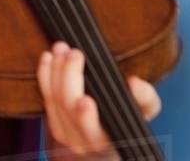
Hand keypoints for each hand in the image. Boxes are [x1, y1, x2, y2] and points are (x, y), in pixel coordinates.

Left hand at [38, 42, 160, 158]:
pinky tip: (48, 57)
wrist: (107, 141)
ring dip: (55, 71)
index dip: (86, 118)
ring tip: (61, 48)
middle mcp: (82, 141)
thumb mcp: (143, 112)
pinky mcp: (53, 122)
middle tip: (75, 53)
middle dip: (69, 78)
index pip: (93, 132)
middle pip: (69, 109)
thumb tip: (134, 82)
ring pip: (54, 100)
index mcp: (106, 141)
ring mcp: (64, 133)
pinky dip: (44, 75)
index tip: (85, 99)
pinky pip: (45, 97)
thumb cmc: (128, 122)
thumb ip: (145, 98)